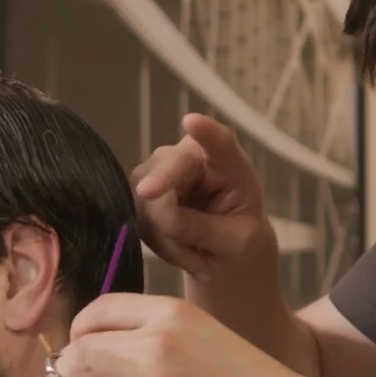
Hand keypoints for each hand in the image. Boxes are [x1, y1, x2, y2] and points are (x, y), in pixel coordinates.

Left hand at [55, 293, 326, 376]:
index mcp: (173, 312)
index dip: (84, 333)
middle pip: (80, 343)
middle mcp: (158, 338)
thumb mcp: (206, 336)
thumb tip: (109, 352)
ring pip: (76, 374)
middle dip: (75, 366)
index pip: (100, 308)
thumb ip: (159, 336)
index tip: (89, 351)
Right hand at [132, 114, 273, 282]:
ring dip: (164, 231)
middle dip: (166, 204)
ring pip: (144, 193)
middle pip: (167, 167)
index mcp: (229, 163)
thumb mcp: (237, 242)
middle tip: (186, 243)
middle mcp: (192, 157)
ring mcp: (161, 170)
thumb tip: (162, 216)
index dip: (205, 132)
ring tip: (193, 247)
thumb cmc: (242, 239)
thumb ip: (202, 228)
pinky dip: (154, 237)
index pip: (220, 143)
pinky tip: (176, 244)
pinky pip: (134, 212)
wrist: (225, 253)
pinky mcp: (140, 190)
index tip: (191, 122)